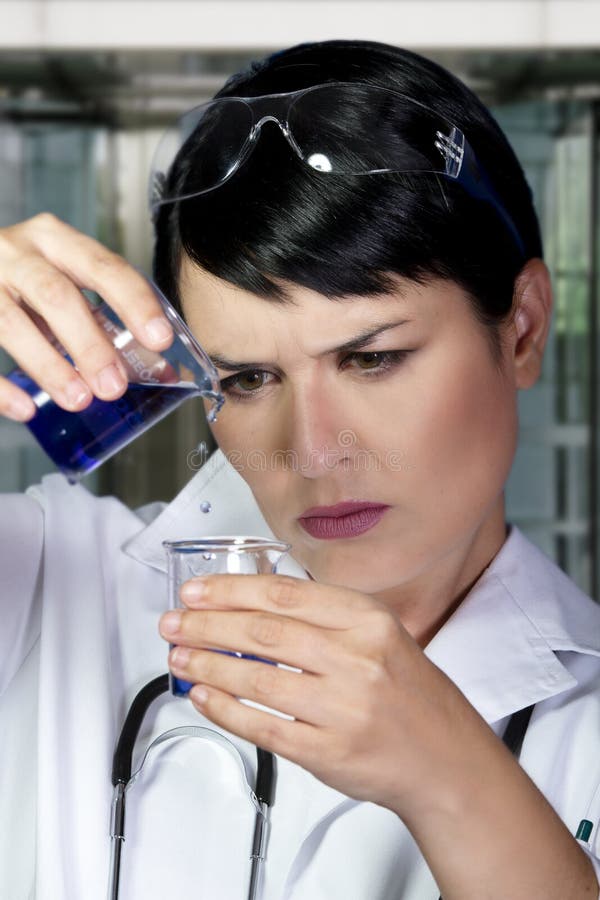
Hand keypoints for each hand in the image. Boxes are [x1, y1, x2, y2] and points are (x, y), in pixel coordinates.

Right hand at [0, 213, 173, 420]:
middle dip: (89, 343)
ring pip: (10, 322)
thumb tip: (160, 372)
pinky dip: (0, 387)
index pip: (103, 266)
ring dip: (48, 365)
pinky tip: (24, 409)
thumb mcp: (65, 284)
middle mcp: (15, 253)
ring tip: (78, 400)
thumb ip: (104, 319)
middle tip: (114, 385)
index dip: (134, 302)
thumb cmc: (27, 282)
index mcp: (55, 240)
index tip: (159, 338)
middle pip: (55, 294)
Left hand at [158, 572, 486, 816]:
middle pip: (264, 633)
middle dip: (208, 625)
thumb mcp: (379, 634)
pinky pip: (264, 727)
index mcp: (368, 621)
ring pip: (258, 679)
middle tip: (174, 622)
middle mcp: (357, 660)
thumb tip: (249, 605)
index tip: (196, 591)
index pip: (285, 595)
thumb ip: (324, 617)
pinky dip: (226, 711)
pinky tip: (204, 697)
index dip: (231, 590)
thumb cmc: (408, 692)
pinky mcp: (329, 752)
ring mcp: (343, 709)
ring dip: (208, 666)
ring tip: (180, 656)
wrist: (445, 758)